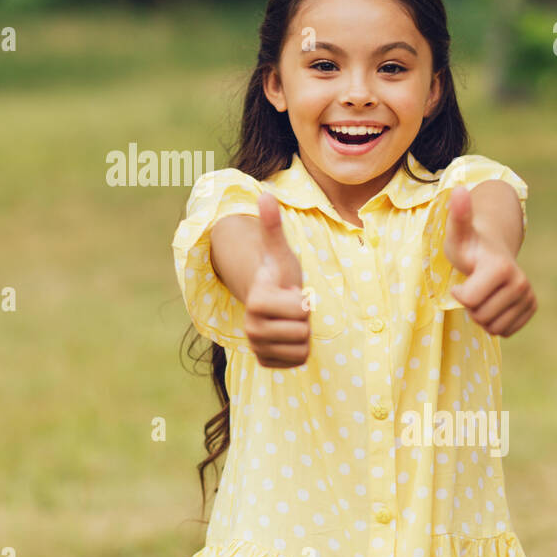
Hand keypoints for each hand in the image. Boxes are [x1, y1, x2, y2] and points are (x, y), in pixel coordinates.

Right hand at [244, 192, 310, 367]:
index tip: (292, 292)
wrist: (270, 299)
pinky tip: (288, 336)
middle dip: (304, 318)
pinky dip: (299, 351)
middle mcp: (252, 328)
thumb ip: (273, 225)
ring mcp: (257, 347)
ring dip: (302, 334)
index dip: (304, 299)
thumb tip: (264, 194)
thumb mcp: (280, 250)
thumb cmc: (279, 273)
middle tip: (292, 307)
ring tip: (290, 320)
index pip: (301, 311)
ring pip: (301, 348)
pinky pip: (297, 361)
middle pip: (302, 332)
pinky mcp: (265, 362)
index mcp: (257, 302)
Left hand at [443, 186, 536, 336]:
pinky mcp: (532, 307)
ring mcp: (529, 296)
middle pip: (481, 317)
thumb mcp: (457, 233)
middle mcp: (520, 283)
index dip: (459, 294)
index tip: (462, 280)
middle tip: (474, 286)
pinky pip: (505, 332)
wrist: (492, 250)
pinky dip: (495, 321)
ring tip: (483, 293)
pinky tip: (493, 301)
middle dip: (471, 306)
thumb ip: (457, 216)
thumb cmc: (469, 245)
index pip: (468, 301)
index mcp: (501, 267)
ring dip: (482, 315)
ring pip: (493, 327)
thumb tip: (458, 189)